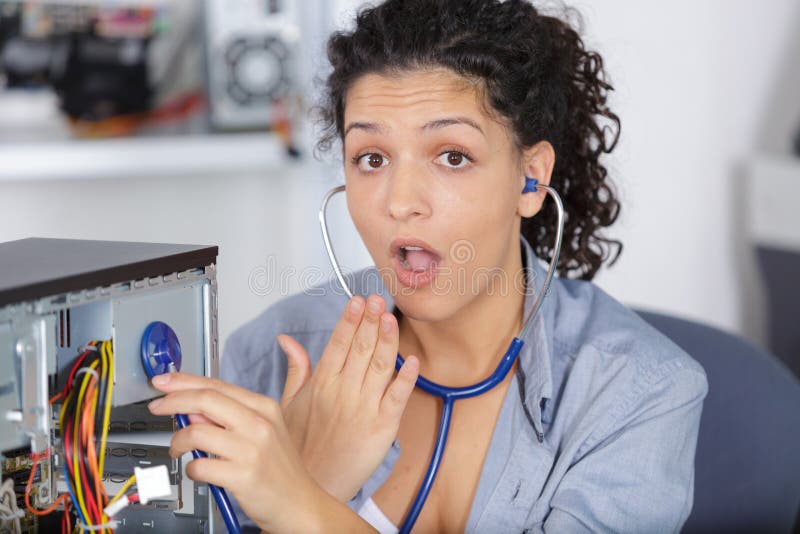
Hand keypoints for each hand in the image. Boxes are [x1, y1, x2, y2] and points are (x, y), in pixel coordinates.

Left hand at [147, 373, 370, 532]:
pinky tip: (199, 471)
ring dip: (177, 441)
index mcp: (264, 407)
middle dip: (172, 401)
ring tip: (178, 450)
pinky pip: (199, 466)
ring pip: (196, 433)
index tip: (163, 383)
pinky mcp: (242, 476)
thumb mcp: (262, 432)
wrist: (300, 503)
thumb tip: (192, 410)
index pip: (216, 386)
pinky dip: (191, 469)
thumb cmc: (279, 469)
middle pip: (205, 400)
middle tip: (157, 407)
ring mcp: (251, 450)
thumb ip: (229, 416)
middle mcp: (259, 424)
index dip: (184, 382)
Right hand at [277, 294, 418, 501]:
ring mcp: (363, 408)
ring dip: (386, 340)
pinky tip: (412, 361)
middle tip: (378, 298)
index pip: (338, 343)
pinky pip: (397, 398)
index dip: (349, 320)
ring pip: (379, 367)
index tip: (358, 300)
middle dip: (369, 321)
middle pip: (359, 349)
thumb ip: (296, 368)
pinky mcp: (382, 427)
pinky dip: (406, 379)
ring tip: (390, 318)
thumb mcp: (290, 403)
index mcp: (322, 384)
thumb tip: (287, 340)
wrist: (312, 486)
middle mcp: (342, 392)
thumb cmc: (301, 447)